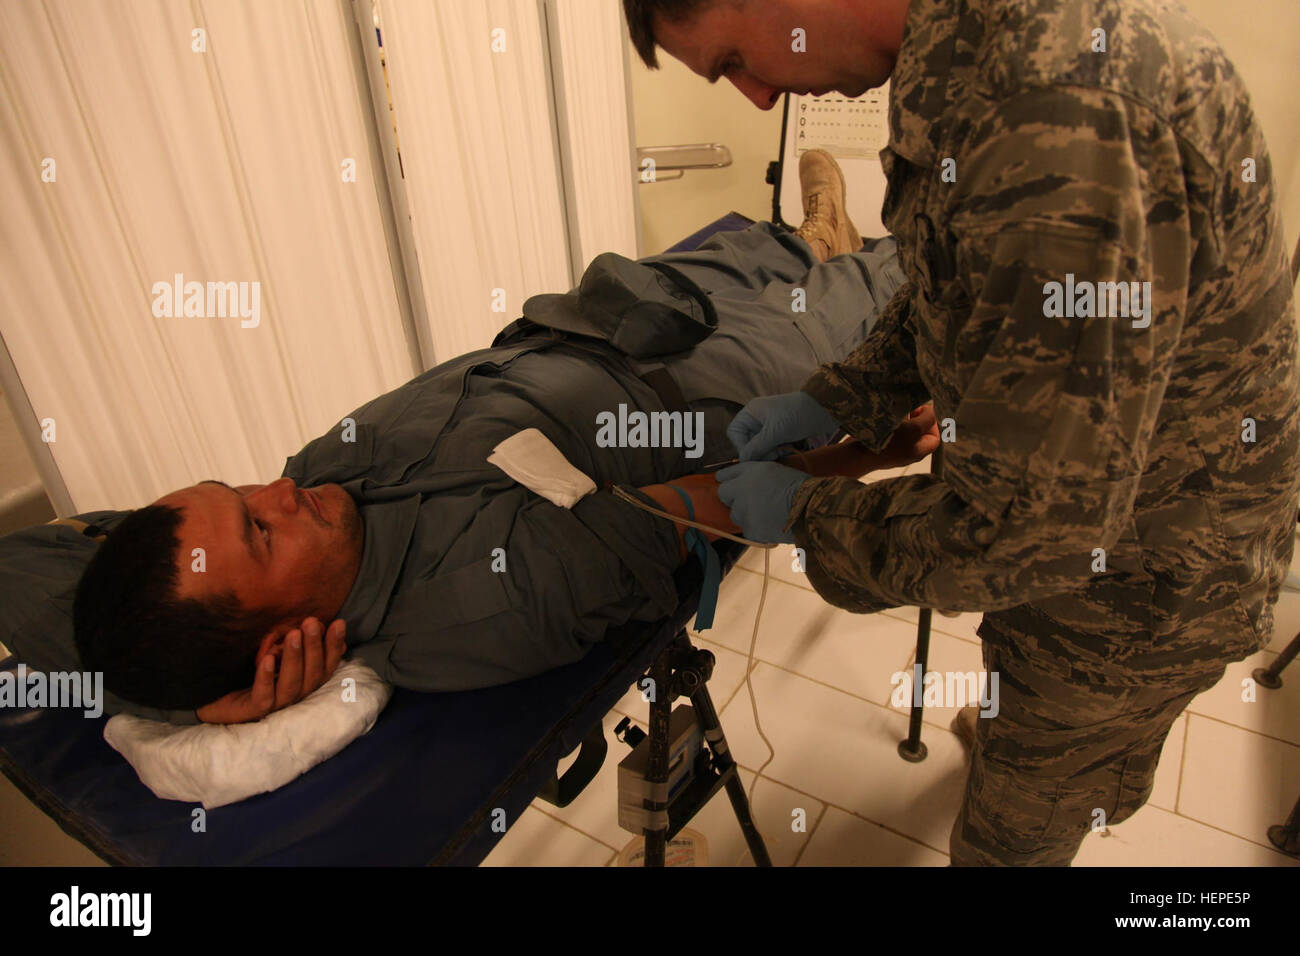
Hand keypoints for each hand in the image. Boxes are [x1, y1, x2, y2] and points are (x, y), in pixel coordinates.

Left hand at [196, 617, 347, 723]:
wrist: (213, 694)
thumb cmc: (244, 669)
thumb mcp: (272, 649)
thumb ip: (295, 640)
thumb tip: (323, 624)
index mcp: (303, 681)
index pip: (326, 665)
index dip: (334, 646)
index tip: (338, 622)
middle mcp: (294, 694)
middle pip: (313, 674)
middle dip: (314, 647)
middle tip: (310, 622)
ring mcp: (275, 704)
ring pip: (293, 685)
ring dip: (295, 659)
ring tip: (293, 634)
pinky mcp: (253, 710)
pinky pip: (265, 697)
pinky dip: (267, 678)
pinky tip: (268, 659)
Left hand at [715, 461, 810, 543]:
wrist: (812, 508)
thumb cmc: (802, 488)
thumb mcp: (777, 471)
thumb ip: (757, 475)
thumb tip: (746, 483)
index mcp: (751, 470)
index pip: (726, 474)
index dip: (726, 479)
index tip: (726, 483)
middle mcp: (742, 487)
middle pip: (723, 494)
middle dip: (733, 498)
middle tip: (748, 502)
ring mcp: (743, 509)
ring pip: (735, 514)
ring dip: (745, 514)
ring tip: (766, 514)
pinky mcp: (750, 528)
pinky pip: (748, 529)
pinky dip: (757, 529)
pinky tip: (771, 525)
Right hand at [727, 391, 839, 461]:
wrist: (826, 411)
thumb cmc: (798, 415)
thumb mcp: (775, 432)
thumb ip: (757, 447)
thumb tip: (743, 460)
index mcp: (752, 412)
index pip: (735, 432)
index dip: (741, 445)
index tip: (755, 454)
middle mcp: (758, 418)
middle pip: (748, 442)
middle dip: (760, 451)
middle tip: (774, 454)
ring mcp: (770, 427)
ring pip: (761, 447)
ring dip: (770, 453)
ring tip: (784, 451)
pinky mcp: (782, 434)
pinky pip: (772, 448)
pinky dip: (778, 451)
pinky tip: (789, 450)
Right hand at [877, 403, 939, 466]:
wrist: (856, 455)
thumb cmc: (887, 445)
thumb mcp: (913, 430)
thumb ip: (926, 419)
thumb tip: (931, 412)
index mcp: (918, 452)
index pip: (934, 436)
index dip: (931, 422)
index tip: (921, 411)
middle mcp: (908, 451)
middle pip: (919, 431)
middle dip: (915, 417)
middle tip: (907, 410)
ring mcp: (894, 448)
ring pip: (905, 428)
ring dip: (902, 417)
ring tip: (895, 413)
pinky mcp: (882, 443)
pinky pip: (891, 430)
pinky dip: (890, 421)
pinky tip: (885, 417)